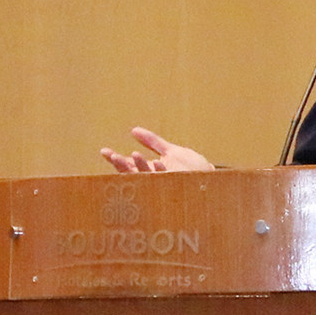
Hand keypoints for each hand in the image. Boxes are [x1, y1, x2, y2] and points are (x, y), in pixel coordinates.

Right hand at [99, 129, 213, 174]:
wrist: (211, 179)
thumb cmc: (190, 168)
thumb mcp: (169, 151)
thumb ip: (151, 141)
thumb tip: (133, 130)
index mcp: (151, 172)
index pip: (129, 166)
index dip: (116, 159)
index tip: (104, 151)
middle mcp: (156, 180)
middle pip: (134, 173)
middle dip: (122, 165)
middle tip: (111, 156)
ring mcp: (166, 183)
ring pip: (149, 177)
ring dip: (142, 166)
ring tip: (134, 155)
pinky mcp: (178, 184)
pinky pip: (168, 178)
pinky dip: (163, 171)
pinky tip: (159, 163)